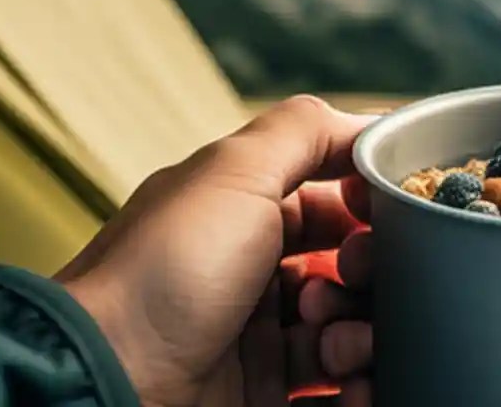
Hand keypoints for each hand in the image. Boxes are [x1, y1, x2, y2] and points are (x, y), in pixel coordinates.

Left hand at [55, 96, 377, 405]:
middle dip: (371, 270)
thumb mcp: (235, 172)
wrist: (107, 380)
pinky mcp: (262, 392)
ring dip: (365, 332)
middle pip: (348, 262)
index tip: (393, 211)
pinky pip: (334, 387)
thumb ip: (305, 130)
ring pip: (348, 325)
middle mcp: (250, 267)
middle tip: (356, 279)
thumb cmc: (162, 274)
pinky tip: (355, 383)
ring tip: (342, 346)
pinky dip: (359, 385)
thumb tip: (372, 121)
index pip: (332, 193)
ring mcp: (256, 334)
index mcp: (241, 208)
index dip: (369, 200)